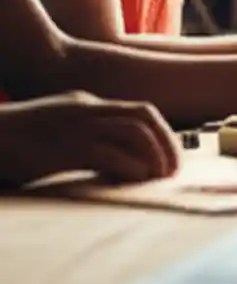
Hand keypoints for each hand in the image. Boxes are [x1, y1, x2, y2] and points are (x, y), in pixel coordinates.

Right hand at [0, 92, 178, 187]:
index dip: (162, 134)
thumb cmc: (14, 142)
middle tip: (174, 170)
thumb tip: (118, 166)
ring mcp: (76, 127)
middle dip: (168, 142)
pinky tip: (138, 179)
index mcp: (86, 104)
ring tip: (160, 177)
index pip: (140, 111)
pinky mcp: (63, 149)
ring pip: (134, 131)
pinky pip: (107, 153)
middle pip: (145, 116)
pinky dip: (129, 166)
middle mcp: (87, 110)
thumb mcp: (56, 133)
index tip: (170, 158)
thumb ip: (87, 141)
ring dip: (155, 155)